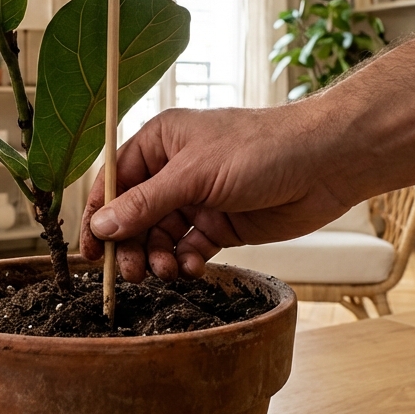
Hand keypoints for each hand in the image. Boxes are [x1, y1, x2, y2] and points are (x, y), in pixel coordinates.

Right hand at [80, 103, 358, 282]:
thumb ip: (146, 203)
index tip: (90, 250)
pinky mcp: (221, 224)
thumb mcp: (194, 174)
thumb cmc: (261, 149)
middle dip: (130, 244)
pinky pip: (190, 249)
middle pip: (133, 215)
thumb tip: (101, 226)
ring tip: (167, 270)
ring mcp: (198, 199)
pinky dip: (186, 261)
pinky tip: (194, 267)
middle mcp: (174, 170)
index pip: (113, 181)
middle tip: (132, 271)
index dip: (98, 215)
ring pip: (160, 237)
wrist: (324, 164)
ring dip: (158, 257)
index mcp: (160, 142)